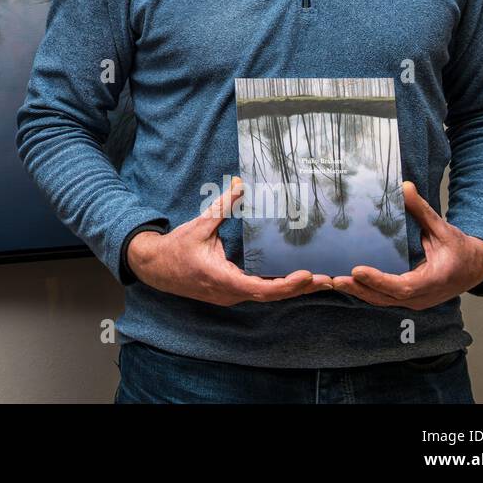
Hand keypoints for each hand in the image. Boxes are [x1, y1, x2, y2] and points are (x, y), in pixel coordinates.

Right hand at [128, 176, 336, 304]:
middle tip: (328, 279)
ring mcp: (231, 295)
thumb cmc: (176, 248)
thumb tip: (240, 185)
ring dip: (292, 289)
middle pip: (271, 296)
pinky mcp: (231, 292)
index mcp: (222, 279)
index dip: (286, 285)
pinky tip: (295, 278)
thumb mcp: (199, 225)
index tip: (306, 275)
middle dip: (300, 288)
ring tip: (320, 279)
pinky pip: (258, 292)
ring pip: (267, 296)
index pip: (261, 289)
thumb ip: (221, 207)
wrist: (155, 268)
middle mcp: (229, 293)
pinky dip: (278, 286)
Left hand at [331, 181, 482, 309]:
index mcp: (434, 280)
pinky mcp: (408, 300)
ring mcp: (415, 301)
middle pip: (387, 298)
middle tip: (335, 278)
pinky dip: (365, 292)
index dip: (379, 280)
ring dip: (358, 292)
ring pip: (382, 301)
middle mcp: (423, 296)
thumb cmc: (460, 249)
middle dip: (360, 289)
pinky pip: (384, 299)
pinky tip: (347, 283)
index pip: (403, 286)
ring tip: (333, 281)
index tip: (357, 270)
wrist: (475, 268)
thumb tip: (404, 186)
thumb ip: (422, 210)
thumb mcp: (443, 228)